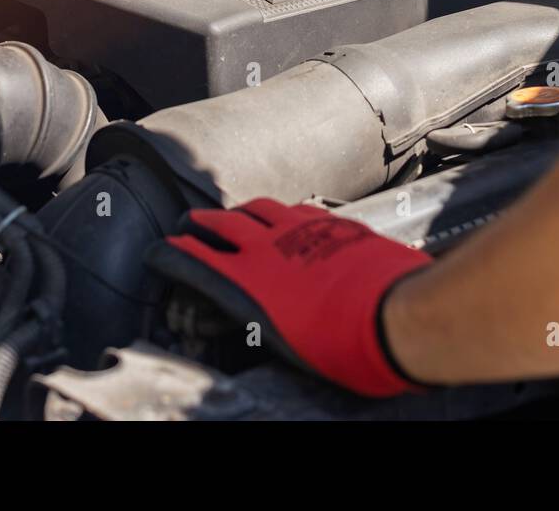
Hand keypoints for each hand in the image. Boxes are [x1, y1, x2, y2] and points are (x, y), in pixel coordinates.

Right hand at [147, 198, 431, 396]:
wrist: (398, 316)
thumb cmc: (346, 348)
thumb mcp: (288, 346)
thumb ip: (266, 322)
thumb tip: (265, 319)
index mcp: (248, 286)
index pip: (198, 262)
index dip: (175, 254)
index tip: (160, 250)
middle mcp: (269, 250)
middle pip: (225, 224)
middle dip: (202, 223)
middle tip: (190, 222)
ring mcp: (303, 230)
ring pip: (261, 209)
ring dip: (243, 211)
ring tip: (235, 213)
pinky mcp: (334, 223)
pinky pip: (300, 209)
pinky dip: (285, 211)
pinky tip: (289, 214)